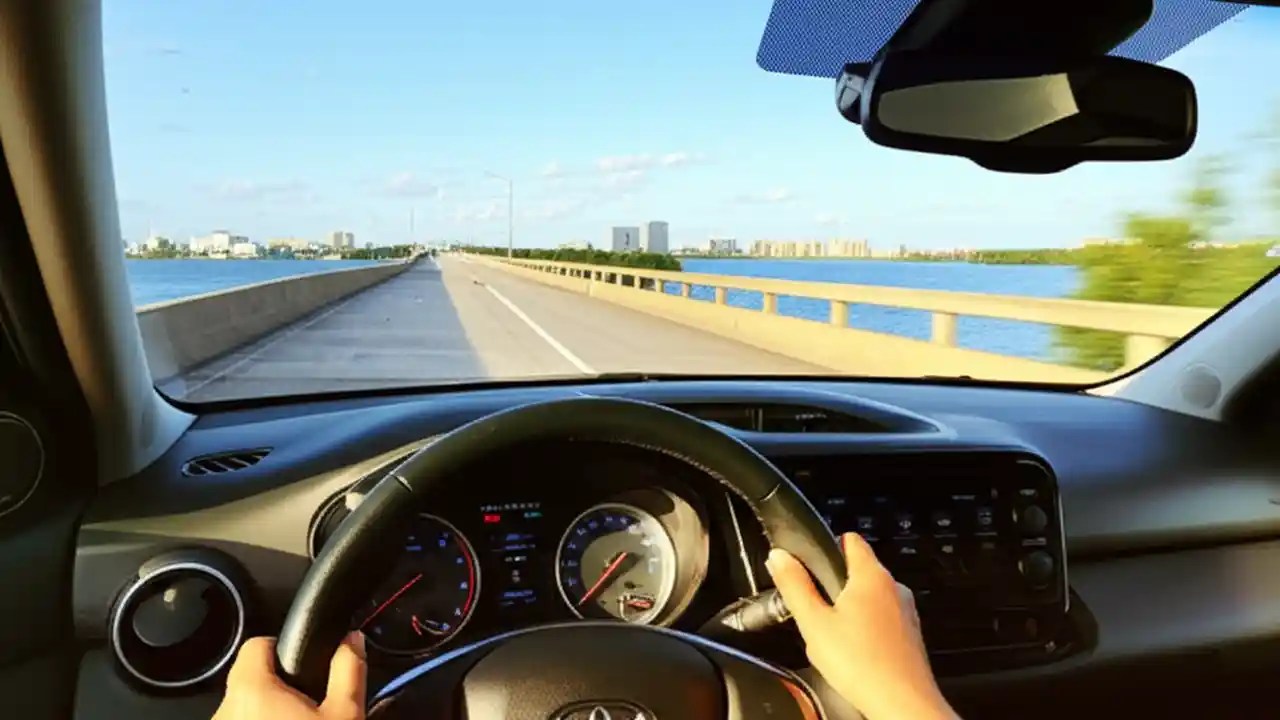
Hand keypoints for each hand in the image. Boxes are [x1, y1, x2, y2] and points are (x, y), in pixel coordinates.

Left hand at [213, 632, 366, 719]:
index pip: (256, 644)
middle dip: (277, 685)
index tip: (302, 661)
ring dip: (265, 711)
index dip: (282, 647)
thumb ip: (347, 671)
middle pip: (250, 678)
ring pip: (242, 707)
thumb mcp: (344, 715)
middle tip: (306, 704)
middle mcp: (224, 710)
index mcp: (251, 691)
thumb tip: (352, 641)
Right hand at [765, 533, 958, 719]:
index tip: (811, 564)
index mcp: (871, 575)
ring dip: (850, 611)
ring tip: (834, 638)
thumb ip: (794, 585)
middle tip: (816, 611)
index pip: (849, 539)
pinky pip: (882, 621)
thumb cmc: (862, 665)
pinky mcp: (910, 635)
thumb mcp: (814, 623)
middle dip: (834, 586)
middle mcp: (894, 587)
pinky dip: (866, 630)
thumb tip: (779, 557)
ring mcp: (906, 612)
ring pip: (870, 598)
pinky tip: (855, 653)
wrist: (902, 704)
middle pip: (858, 570)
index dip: (827, 547)